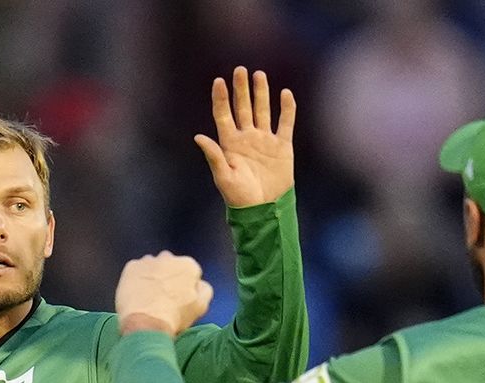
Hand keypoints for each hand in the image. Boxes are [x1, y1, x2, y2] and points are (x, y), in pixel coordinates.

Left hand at [116, 251, 213, 336]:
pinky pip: (136, 270)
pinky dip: (137, 278)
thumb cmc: (175, 317)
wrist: (146, 323)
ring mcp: (148, 261)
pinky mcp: (131, 267)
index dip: (186, 286)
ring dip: (153, 275)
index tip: (180, 297)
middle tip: (164, 296)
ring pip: (152, 265)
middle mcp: (168, 257)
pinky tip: (137, 293)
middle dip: (169, 276)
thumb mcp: (200, 307)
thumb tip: (199, 283)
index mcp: (188, 266)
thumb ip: (204, 290)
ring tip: (149, 295)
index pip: (190, 272)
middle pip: (170, 264)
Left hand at [195, 66, 295, 207]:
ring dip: (261, 93)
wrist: (264, 210)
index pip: (223, 115)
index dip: (221, 98)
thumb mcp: (224, 177)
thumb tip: (198, 137)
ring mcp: (265, 140)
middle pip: (243, 107)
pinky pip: (285, 123)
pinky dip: (286, 109)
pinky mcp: (282, 147)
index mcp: (229, 143)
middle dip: (241, 89)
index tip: (219, 81)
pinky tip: (285, 93)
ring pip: (263, 111)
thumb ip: (213, 156)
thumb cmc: (239, 197)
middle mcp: (246, 137)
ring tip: (258, 75)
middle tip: (240, 70)